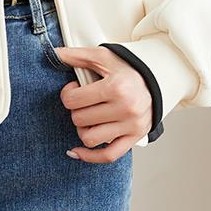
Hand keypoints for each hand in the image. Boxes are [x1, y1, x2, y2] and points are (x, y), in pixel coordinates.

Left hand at [53, 45, 152, 162]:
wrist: (157, 80)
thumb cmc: (127, 69)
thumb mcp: (103, 56)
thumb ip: (77, 55)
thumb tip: (53, 53)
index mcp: (115, 87)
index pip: (73, 100)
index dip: (67, 94)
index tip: (75, 89)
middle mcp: (125, 108)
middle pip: (79, 120)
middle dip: (75, 110)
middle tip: (83, 102)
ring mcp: (131, 126)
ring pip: (89, 139)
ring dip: (82, 129)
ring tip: (88, 117)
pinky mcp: (135, 138)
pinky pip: (108, 156)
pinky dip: (89, 156)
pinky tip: (76, 151)